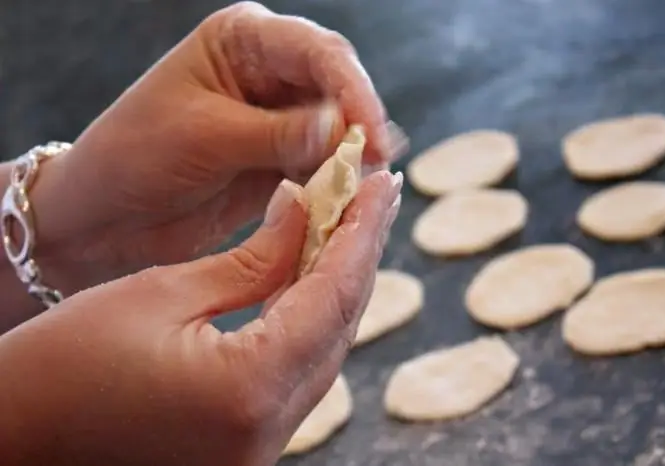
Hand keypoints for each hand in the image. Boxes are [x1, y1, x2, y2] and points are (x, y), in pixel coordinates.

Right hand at [0, 171, 401, 465]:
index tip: (380, 185)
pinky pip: (296, 373)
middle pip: (338, 327)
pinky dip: (308, 321)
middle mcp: (268, 431)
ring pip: (323, 351)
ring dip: (336, 287)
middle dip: (358, 256)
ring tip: (348, 227)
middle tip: (372, 198)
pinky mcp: (245, 447)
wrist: (16, 437)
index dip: (360, 234)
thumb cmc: (64, 364)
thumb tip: (303, 213)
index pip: (332, 297)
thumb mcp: (162, 292)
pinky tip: (312, 278)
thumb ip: (252, 258)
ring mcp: (259, 448)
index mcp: (249, 390)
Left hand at [26, 2, 406, 295]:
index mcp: (243, 41)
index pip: (316, 52)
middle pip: (337, 89)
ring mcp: (277, 120)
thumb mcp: (206, 137)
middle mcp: (267, 73)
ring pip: (336, 131)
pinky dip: (337, 183)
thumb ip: (279, 133)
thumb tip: (346, 129)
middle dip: (360, 125)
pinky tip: (349, 199)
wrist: (104, 215)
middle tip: (378, 165)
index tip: (371, 132)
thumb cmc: (135, 155)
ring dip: (352, 158)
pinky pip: (322, 167)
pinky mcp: (279, 162)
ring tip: (368, 187)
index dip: (352, 89)